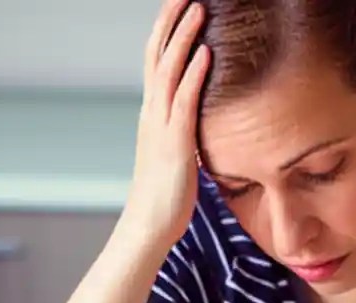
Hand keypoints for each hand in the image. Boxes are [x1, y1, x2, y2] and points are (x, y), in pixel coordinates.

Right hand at [125, 0, 210, 245]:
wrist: (149, 227)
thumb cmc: (166, 196)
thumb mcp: (176, 154)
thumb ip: (183, 133)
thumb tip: (196, 125)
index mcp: (152, 115)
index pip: (156, 63)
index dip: (167, 33)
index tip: (179, 7)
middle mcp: (152, 113)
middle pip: (157, 55)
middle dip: (171, 22)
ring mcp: (161, 126)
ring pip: (169, 70)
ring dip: (184, 37)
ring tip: (198, 9)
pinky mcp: (175, 143)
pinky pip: (184, 101)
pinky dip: (194, 75)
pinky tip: (207, 53)